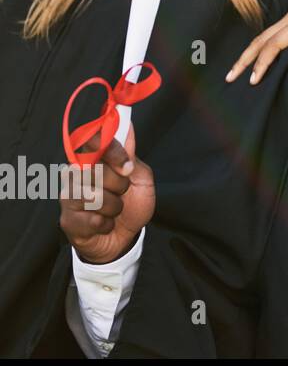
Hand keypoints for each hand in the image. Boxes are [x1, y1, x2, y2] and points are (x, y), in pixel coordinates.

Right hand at [60, 126, 153, 265]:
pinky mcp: (67, 220)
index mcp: (93, 160)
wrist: (125, 237)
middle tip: (121, 192)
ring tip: (114, 210)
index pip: (92, 142)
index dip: (112, 152)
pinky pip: (92, 218)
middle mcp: (76, 175)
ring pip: (93, 196)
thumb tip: (127, 127)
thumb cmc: (131, 204)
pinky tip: (104, 223)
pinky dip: (106, 223)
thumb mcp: (141, 179)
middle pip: (95, 170)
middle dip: (118, 185)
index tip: (127, 167)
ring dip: (114, 206)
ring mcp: (69, 197)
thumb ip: (132, 156)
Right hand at [227, 0, 287, 83]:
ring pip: (265, 34)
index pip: (274, 45)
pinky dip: (262, 44)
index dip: (262, 64)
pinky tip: (260, 54)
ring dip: (250, 52)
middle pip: (262, 39)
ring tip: (238, 68)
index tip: (253, 81)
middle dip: (245, 59)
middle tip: (230, 77)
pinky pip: (274, 31)